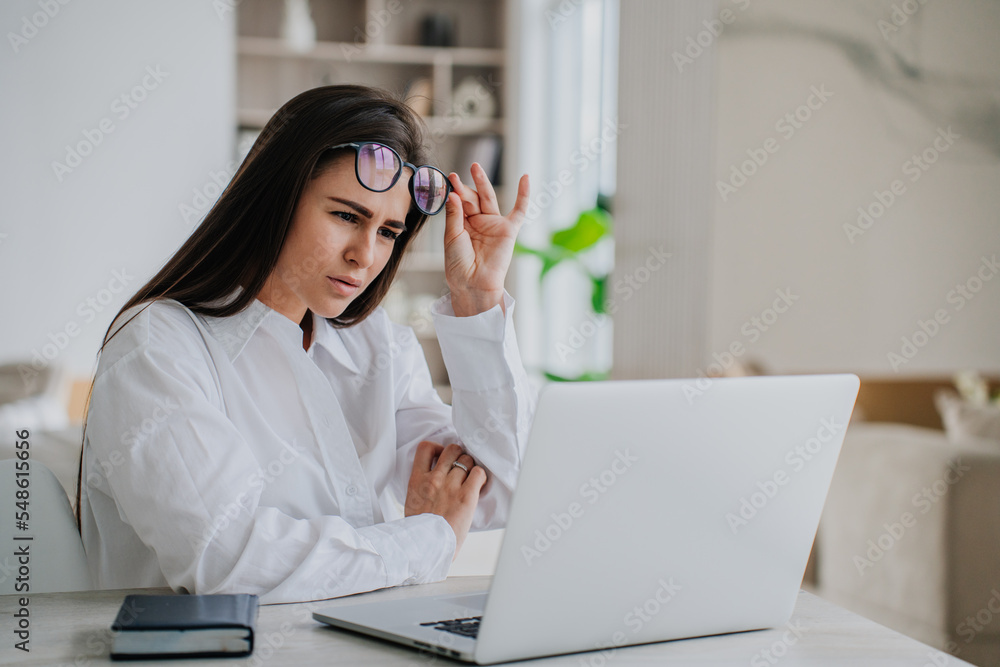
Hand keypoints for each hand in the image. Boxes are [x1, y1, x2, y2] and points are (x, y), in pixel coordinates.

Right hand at [404, 441, 486, 558]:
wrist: (426, 547)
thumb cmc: (419, 530)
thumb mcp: (411, 502)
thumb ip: (421, 487)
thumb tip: (430, 481)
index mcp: (417, 480)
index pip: (425, 448)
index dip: (437, 448)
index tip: (441, 457)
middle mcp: (434, 479)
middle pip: (451, 449)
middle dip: (458, 455)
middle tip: (460, 467)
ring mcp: (450, 486)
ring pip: (467, 459)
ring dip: (471, 466)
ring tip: (471, 478)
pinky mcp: (466, 496)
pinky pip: (479, 473)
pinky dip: (481, 476)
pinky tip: (478, 484)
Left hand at [443, 164, 529, 315]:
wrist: (472, 283)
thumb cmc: (459, 264)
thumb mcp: (452, 236)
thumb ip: (455, 214)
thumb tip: (454, 193)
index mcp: (463, 225)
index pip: (459, 203)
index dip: (454, 192)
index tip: (448, 180)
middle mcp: (479, 223)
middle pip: (472, 198)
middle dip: (464, 187)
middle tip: (455, 175)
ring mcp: (494, 225)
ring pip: (488, 199)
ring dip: (482, 182)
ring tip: (475, 167)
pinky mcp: (508, 230)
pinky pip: (519, 210)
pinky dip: (523, 195)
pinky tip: (526, 178)